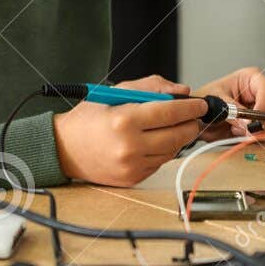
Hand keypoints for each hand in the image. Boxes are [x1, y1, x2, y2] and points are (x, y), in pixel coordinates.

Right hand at [53, 75, 209, 184]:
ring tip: (170, 127)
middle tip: (192, 116)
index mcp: (124, 120)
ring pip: (172, 151)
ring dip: (178, 138)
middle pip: (178, 135)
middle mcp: (129, 146)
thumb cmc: (90, 118)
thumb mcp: (117, 92)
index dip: (191, 107)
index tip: (200, 104)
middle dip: (190, 123)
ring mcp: (132, 165)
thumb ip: (152, 87)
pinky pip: (160, 163)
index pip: (170, 112)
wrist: (64, 148)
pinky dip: (163, 151)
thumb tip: (183, 92)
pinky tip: (154, 141)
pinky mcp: (133, 178)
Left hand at [196, 67, 264, 136]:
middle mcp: (261, 93)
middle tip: (245, 129)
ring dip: (257, 130)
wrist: (198, 118)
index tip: (254, 120)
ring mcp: (264, 109)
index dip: (264, 105)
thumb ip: (232, 111)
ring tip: (236, 129)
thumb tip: (246, 123)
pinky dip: (255, 137)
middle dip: (262, 121)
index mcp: (251, 79)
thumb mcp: (215, 102)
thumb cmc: (205, 103)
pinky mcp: (262, 125)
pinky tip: (238, 133)